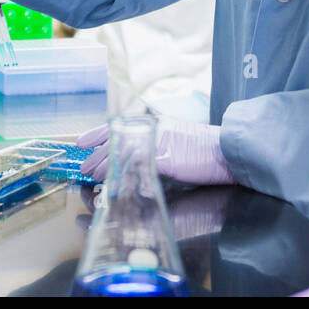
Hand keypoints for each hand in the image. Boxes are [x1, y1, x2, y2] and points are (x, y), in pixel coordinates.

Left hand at [77, 118, 234, 185]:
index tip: (82, 141)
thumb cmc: (203, 150)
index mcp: (155, 124)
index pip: (119, 126)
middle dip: (96, 156)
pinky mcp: (164, 158)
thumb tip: (132, 158)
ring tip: (91, 177)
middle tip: (83, 168)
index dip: (97, 134)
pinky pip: (136, 167)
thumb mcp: (174, 141)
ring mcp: (158, 143)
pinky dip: (122, 176)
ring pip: (121, 153)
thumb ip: (153, 146)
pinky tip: (112, 184)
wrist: (227, 151)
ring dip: (104, 167)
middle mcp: (153, 129)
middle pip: (115, 141)